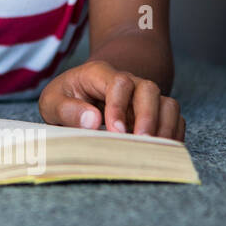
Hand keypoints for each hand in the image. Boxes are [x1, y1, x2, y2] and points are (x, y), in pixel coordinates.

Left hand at [38, 59, 184, 140]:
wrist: (77, 95)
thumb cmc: (64, 99)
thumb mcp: (52, 102)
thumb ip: (66, 110)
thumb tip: (92, 121)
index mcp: (99, 74)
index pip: (118, 83)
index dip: (119, 107)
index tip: (115, 131)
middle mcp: (127, 82)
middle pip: (148, 89)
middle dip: (147, 117)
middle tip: (141, 141)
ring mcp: (142, 97)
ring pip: (166, 103)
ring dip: (164, 127)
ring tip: (155, 150)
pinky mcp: (153, 113)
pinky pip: (173, 119)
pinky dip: (172, 134)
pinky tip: (163, 151)